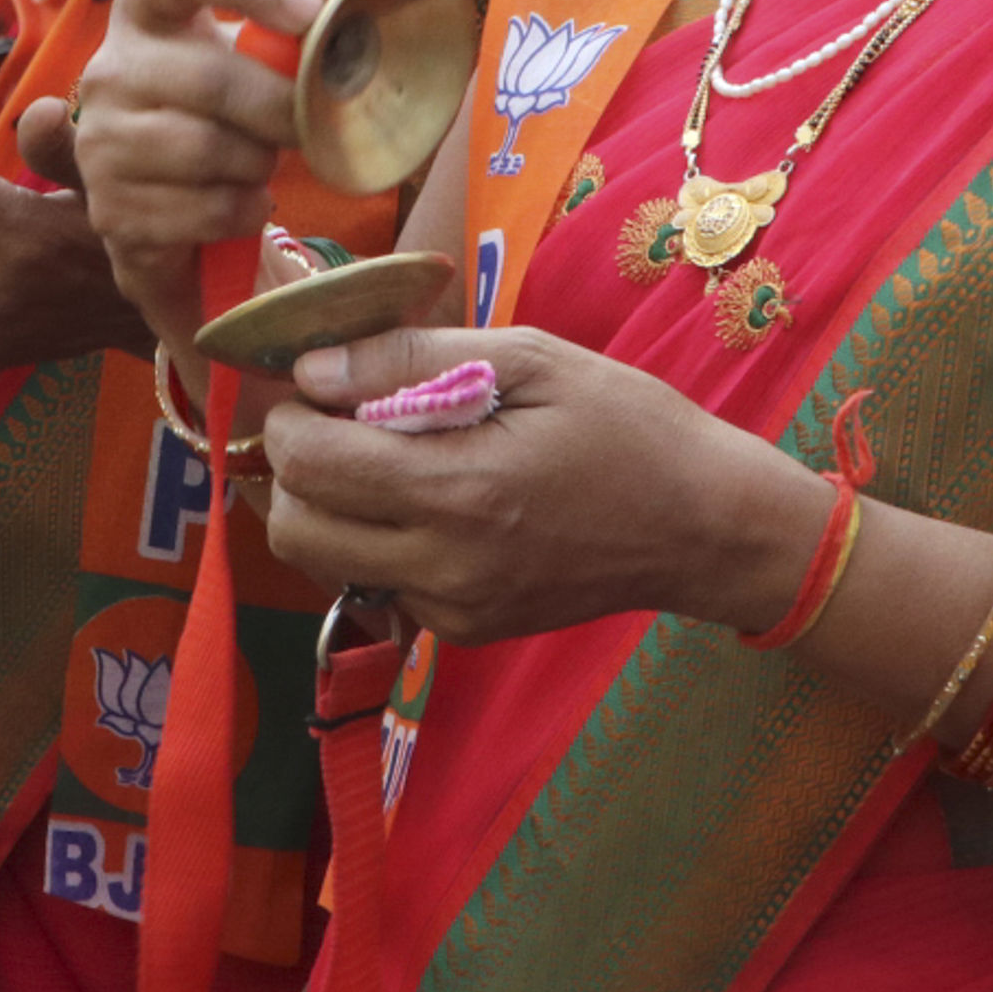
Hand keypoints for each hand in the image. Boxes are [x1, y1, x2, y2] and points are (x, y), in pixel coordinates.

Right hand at [66, 0, 340, 356]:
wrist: (175, 207)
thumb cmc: (229, 111)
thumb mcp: (262, 54)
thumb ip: (303, 10)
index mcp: (149, 7)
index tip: (309, 12)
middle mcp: (111, 67)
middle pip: (212, 77)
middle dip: (283, 110)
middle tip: (318, 125)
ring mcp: (100, 140)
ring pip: (207, 150)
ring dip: (259, 164)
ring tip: (262, 163)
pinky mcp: (111, 209)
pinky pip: (204, 210)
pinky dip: (244, 211)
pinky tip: (242, 203)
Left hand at [260, 323, 824, 642]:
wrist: (704, 527)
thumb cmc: (626, 426)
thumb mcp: (531, 360)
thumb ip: (412, 359)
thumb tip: (314, 367)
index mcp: (460, 490)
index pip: (309, 465)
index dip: (288, 417)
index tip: (313, 384)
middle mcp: (444, 566)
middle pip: (294, 530)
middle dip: (289, 470)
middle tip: (331, 422)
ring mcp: (452, 610)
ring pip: (325, 565)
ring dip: (324, 508)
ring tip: (378, 456)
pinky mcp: (464, 632)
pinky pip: (377, 586)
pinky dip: (373, 541)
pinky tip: (426, 501)